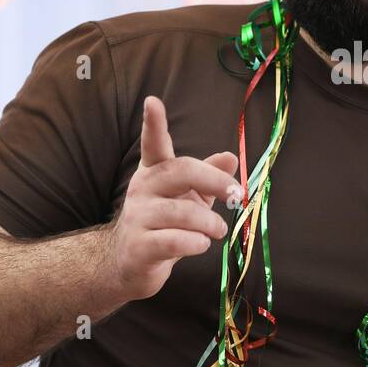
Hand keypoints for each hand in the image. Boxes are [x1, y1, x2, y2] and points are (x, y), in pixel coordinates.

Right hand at [108, 96, 240, 300]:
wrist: (131, 265)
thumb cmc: (164, 225)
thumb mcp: (188, 198)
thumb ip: (208, 177)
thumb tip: (231, 157)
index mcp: (155, 173)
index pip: (153, 144)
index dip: (154, 123)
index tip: (152, 102)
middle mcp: (142, 189)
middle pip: (182, 171)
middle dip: (214, 180)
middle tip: (236, 194)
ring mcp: (138, 217)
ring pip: (184, 212)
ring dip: (210, 223)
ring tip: (217, 230)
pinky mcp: (139, 247)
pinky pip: (176, 241)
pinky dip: (196, 243)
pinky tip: (201, 244)